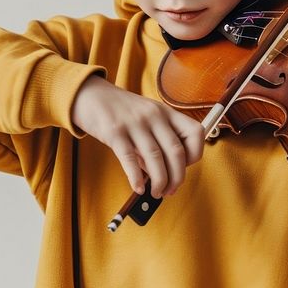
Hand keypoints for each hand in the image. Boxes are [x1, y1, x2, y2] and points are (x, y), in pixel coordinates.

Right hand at [70, 75, 205, 196]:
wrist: (91, 95)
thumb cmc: (122, 110)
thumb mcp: (147, 116)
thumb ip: (158, 140)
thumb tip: (164, 172)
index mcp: (166, 112)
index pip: (195, 133)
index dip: (194, 154)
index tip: (185, 166)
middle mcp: (154, 116)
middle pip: (176, 152)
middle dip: (177, 178)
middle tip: (171, 190)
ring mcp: (135, 124)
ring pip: (155, 159)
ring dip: (159, 182)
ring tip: (156, 192)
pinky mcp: (115, 132)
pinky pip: (130, 160)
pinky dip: (136, 178)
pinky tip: (138, 187)